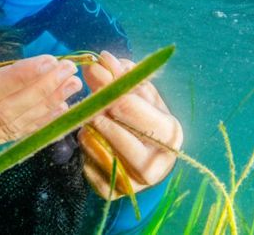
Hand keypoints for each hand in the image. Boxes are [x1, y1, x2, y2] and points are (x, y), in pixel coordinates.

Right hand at [0, 40, 82, 150]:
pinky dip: (37, 124)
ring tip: (72, 87)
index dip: (17, 78)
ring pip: (9, 128)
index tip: (48, 61)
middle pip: (0, 113)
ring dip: (45, 108)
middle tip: (68, 71)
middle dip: (39, 92)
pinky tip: (59, 109)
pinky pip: (9, 138)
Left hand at [79, 51, 182, 199]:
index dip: (109, 88)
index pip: (129, 107)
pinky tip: (91, 142)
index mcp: (169, 132)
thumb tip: (102, 61)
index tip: (95, 71)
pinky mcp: (113, 193)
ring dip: (88, 130)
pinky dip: (84, 152)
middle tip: (90, 100)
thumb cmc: (146, 118)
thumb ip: (123, 75)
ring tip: (92, 121)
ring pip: (97, 148)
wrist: (150, 158)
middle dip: (96, 110)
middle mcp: (155, 162)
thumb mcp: (142, 93)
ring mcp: (135, 182)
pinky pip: (88, 168)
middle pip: (111, 129)